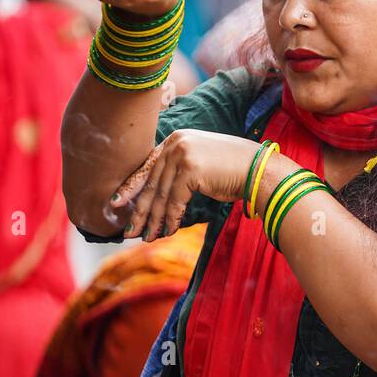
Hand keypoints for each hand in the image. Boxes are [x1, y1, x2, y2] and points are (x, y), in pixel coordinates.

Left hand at [108, 129, 258, 240]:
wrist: (259, 170)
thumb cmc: (232, 170)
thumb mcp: (199, 164)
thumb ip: (177, 171)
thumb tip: (154, 195)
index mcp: (175, 139)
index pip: (147, 166)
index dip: (131, 187)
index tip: (116, 204)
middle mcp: (175, 143)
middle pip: (151, 182)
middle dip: (139, 210)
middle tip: (128, 230)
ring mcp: (182, 154)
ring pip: (160, 195)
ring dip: (154, 220)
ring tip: (148, 237)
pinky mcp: (190, 169)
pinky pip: (174, 201)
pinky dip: (171, 219)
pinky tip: (169, 231)